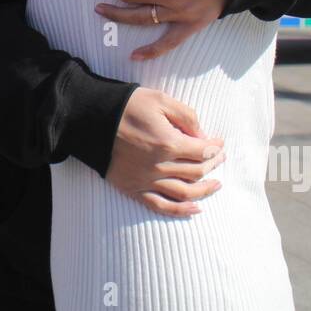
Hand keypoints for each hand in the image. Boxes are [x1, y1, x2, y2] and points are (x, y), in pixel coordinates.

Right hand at [105, 87, 224, 217]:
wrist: (91, 119)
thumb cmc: (126, 106)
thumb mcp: (160, 100)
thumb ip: (186, 116)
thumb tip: (203, 135)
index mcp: (168, 143)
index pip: (202, 151)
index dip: (215, 148)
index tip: (219, 144)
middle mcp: (159, 166)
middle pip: (196, 172)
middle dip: (212, 165)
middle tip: (218, 159)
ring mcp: (146, 180)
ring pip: (184, 193)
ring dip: (204, 191)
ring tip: (216, 186)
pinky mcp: (133, 188)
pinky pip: (160, 206)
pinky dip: (180, 211)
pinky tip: (194, 209)